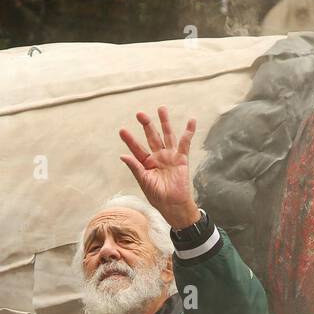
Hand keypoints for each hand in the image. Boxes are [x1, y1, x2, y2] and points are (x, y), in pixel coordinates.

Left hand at [118, 106, 199, 229]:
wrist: (173, 205)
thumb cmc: (157, 196)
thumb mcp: (143, 181)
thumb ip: (135, 167)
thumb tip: (122, 155)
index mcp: (146, 163)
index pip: (136, 148)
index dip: (129, 140)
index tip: (122, 130)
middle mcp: (158, 157)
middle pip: (151, 137)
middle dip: (146, 125)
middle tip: (139, 113)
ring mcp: (170, 156)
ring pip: (167, 135)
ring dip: (164, 122)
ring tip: (161, 109)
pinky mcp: (182, 158)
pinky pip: (185, 143)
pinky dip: (189, 132)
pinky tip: (191, 121)